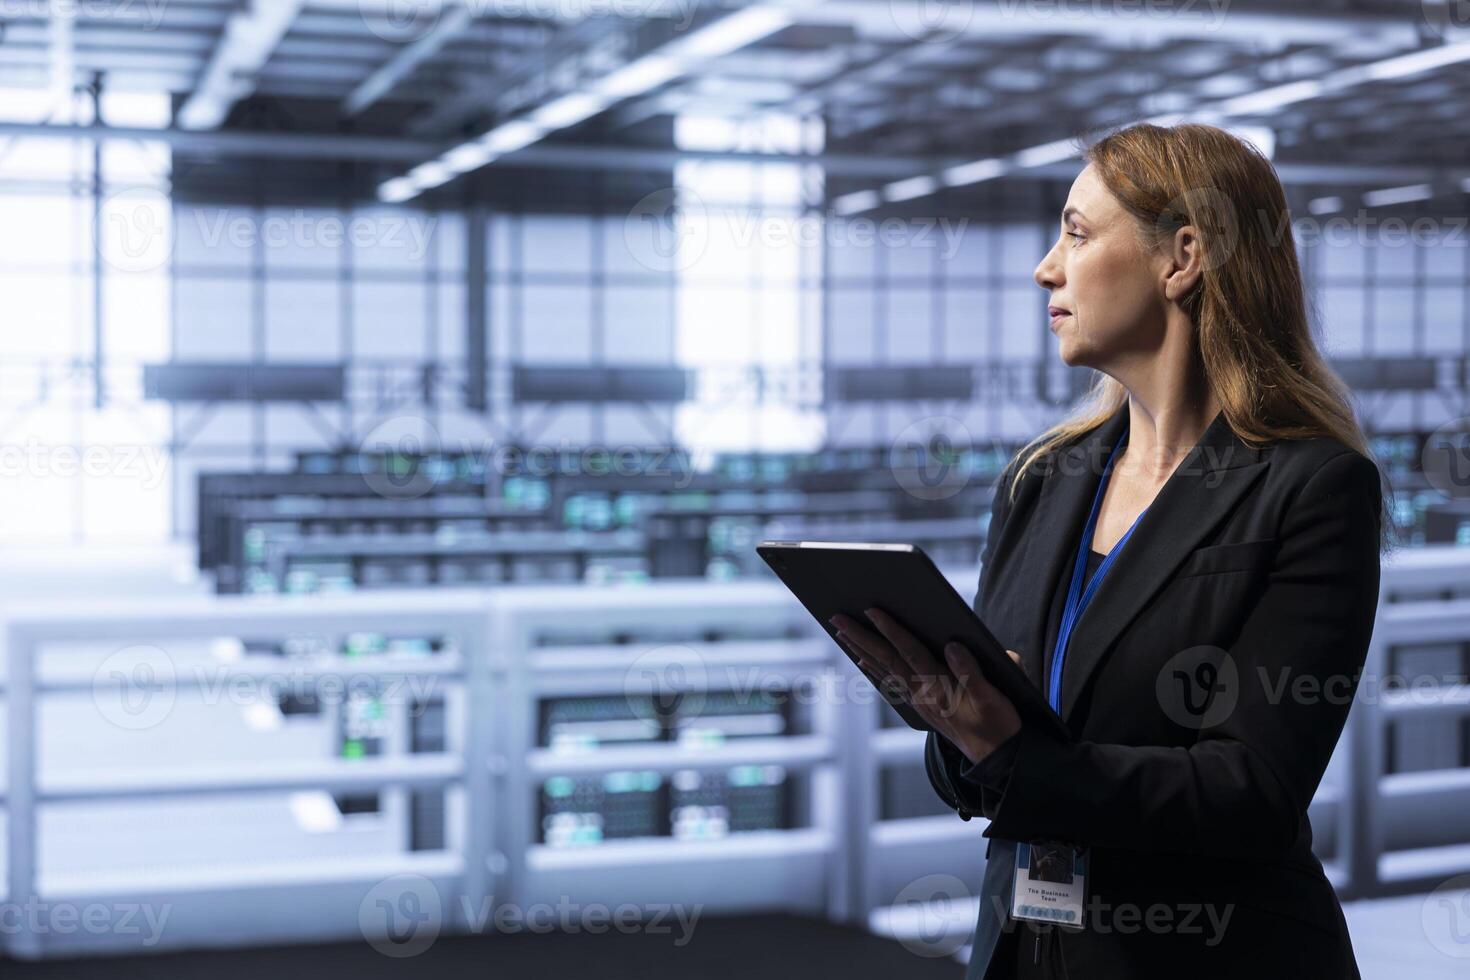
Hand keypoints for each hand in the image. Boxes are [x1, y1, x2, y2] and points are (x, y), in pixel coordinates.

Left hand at [830, 607, 1021, 764]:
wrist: (996, 759)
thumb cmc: (998, 725)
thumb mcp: (993, 698)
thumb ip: (973, 672)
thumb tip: (954, 645)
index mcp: (940, 688)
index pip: (910, 652)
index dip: (891, 630)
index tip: (871, 610)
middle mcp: (922, 694)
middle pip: (886, 659)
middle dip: (861, 637)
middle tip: (837, 617)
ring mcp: (918, 701)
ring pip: (884, 670)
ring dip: (861, 649)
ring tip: (841, 633)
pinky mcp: (920, 706)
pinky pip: (890, 683)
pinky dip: (874, 670)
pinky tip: (863, 660)